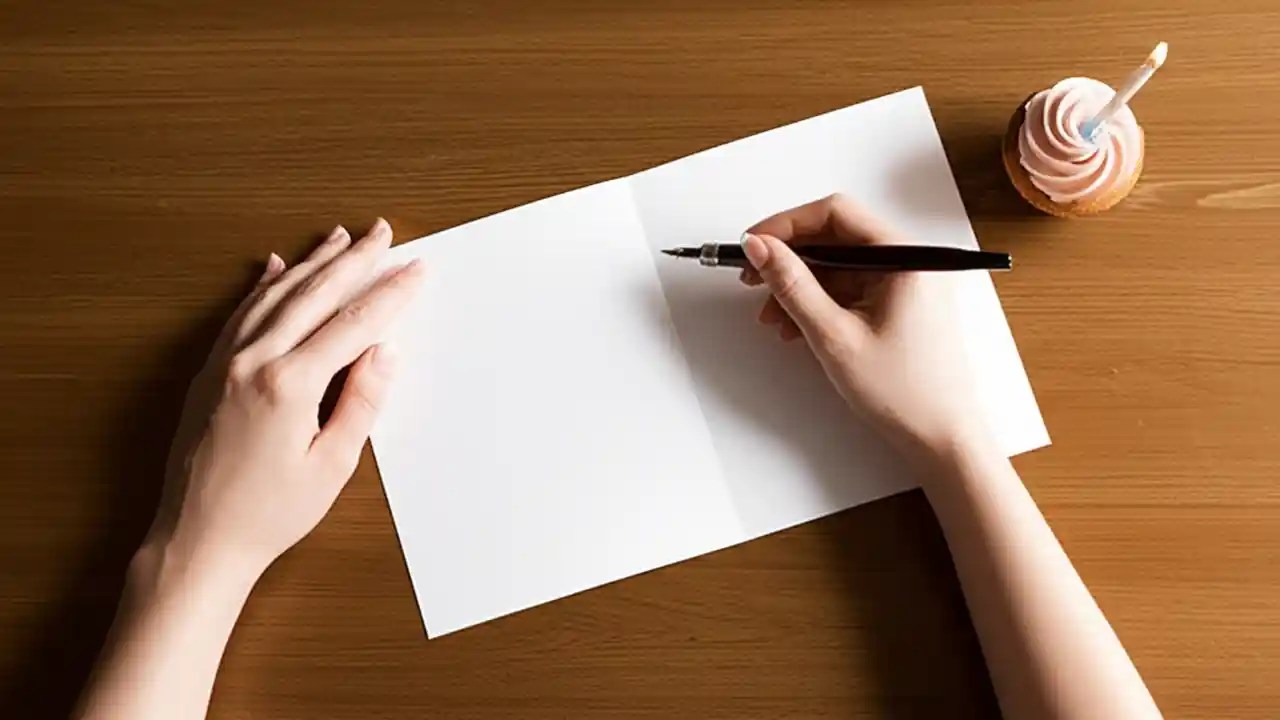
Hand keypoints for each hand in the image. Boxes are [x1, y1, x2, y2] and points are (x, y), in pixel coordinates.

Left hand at [142, 219, 423, 581]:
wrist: (198, 539)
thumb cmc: (267, 514)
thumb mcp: (332, 465)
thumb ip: (360, 402)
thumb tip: (383, 352)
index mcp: (289, 384)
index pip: (353, 324)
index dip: (389, 294)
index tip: (414, 270)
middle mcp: (253, 362)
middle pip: (313, 295)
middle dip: (353, 260)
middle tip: (382, 233)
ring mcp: (225, 364)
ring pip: (275, 295)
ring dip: (311, 262)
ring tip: (339, 238)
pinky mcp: (209, 373)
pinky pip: (240, 314)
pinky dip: (263, 286)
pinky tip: (276, 267)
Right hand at [739, 194, 992, 459]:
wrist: (943, 439)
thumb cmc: (906, 394)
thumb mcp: (834, 335)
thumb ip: (793, 285)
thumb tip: (761, 247)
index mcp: (906, 257)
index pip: (835, 213)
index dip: (786, 225)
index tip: (753, 245)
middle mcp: (910, 261)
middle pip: (835, 237)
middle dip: (790, 260)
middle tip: (753, 279)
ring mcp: (906, 284)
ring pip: (838, 266)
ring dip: (801, 287)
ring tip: (774, 317)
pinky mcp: (899, 306)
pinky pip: (851, 289)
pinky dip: (820, 304)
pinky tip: (798, 328)